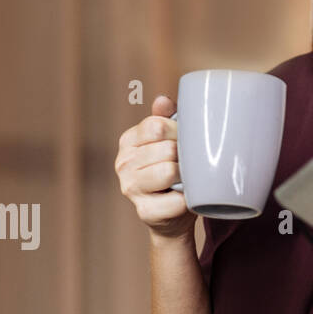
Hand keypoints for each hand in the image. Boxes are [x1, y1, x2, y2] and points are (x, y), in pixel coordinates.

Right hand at [115, 95, 194, 242]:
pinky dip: (188, 199)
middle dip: (185, 155)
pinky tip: (185, 197)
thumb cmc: (176, 169)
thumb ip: (166, 117)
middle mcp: (123, 164)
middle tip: (189, 163)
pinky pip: (177, 199)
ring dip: (186, 176)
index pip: (157, 125)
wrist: (175, 213)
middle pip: (166, 148)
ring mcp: (130, 188)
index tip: (185, 140)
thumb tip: (162, 100)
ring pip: (169, 171)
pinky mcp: (145, 212)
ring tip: (186, 179)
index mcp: (129, 141)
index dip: (178, 131)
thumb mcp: (170, 140)